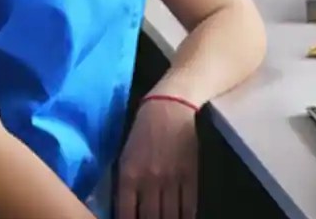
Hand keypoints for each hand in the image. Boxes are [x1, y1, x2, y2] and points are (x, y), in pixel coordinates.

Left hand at [117, 99, 198, 218]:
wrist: (170, 107)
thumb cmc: (143, 132)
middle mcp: (149, 181)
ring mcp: (172, 179)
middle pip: (150, 218)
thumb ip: (124, 186)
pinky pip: (189, 205)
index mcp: (128, 176)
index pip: (126, 214)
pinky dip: (186, 217)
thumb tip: (125, 211)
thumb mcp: (125, 158)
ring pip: (170, 216)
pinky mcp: (190, 175)